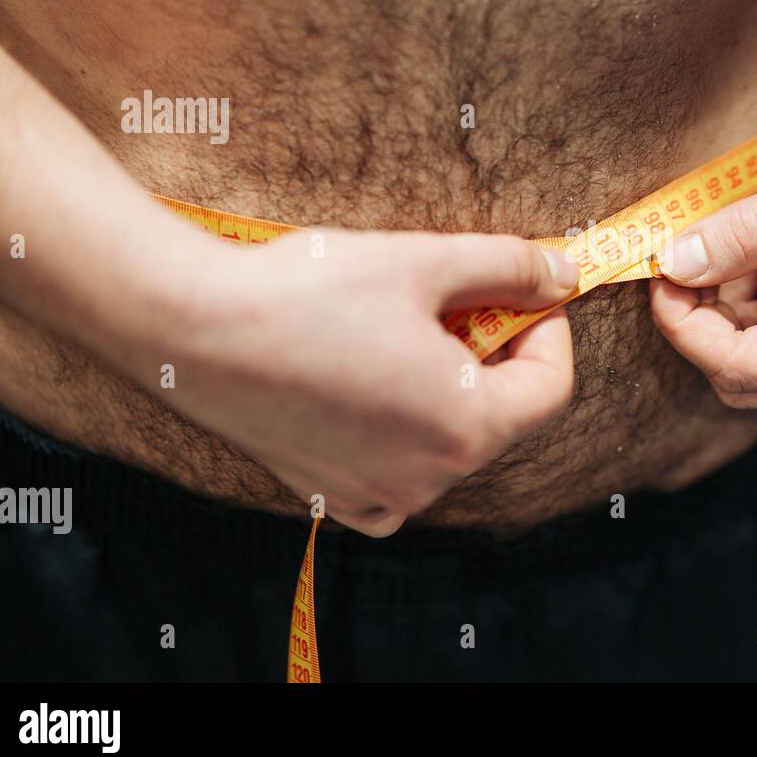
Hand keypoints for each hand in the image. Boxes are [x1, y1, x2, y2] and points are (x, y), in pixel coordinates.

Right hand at [120, 229, 577, 535]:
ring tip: (401, 331)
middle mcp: (429, 479)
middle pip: (499, 415)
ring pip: (446, 441)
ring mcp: (377, 495)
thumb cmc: (311, 292)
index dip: (548, 331)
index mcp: (467, 429)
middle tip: (453, 298)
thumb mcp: (426, 262)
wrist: (193, 329)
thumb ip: (509, 267)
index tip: (524, 289)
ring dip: (445, 388)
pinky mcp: (329, 493)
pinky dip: (401, 434)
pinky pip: (394, 476)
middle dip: (493, 353)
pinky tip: (370, 384)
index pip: (550, 388)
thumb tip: (563, 274)